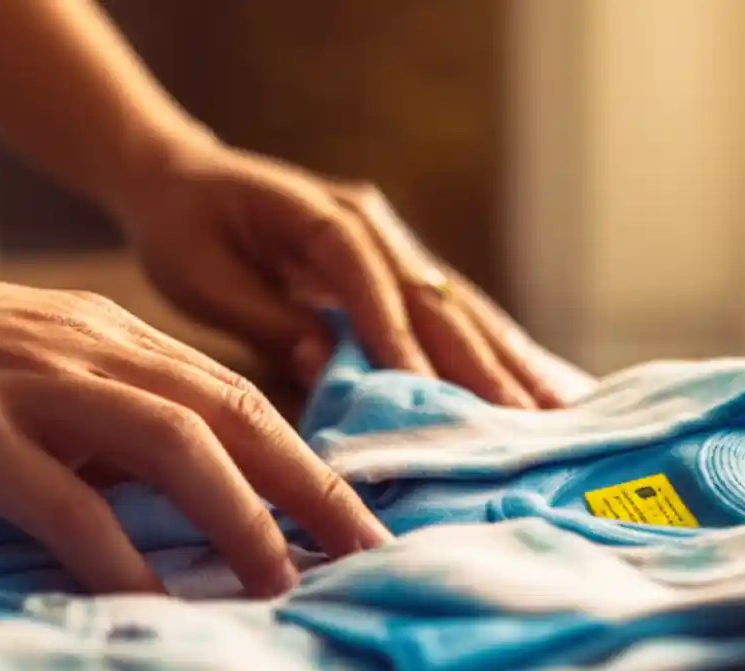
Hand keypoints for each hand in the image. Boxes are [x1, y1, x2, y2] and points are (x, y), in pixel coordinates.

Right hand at [0, 246, 389, 596]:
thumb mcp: (40, 367)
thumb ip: (111, 415)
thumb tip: (181, 488)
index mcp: (114, 336)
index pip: (237, 396)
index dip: (307, 458)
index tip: (355, 515)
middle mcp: (93, 351)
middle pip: (231, 414)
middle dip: (308, 486)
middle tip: (365, 549)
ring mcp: (35, 388)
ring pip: (173, 445)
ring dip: (238, 516)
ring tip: (282, 579)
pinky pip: (64, 501)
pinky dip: (117, 556)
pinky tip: (153, 603)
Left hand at [114, 141, 566, 408]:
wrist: (184, 179)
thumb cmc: (184, 228)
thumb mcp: (202, 276)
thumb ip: (267, 318)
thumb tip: (331, 366)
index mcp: (320, 216)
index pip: (368, 279)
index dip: (398, 337)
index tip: (430, 393)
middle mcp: (372, 224)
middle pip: (435, 295)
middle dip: (483, 360)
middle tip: (530, 417)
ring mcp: (393, 242)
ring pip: (460, 304)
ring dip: (508, 357)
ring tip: (560, 406)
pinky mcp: (398, 266)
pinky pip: (453, 310)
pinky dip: (495, 348)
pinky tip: (537, 379)